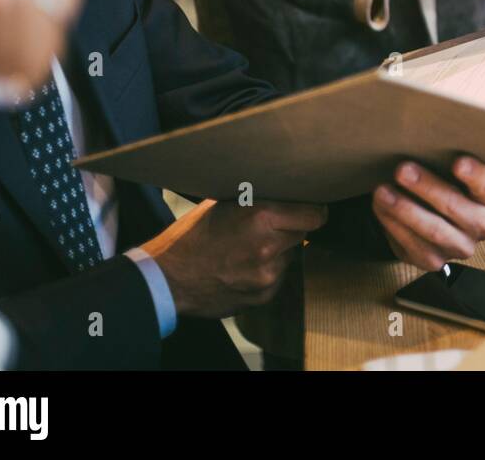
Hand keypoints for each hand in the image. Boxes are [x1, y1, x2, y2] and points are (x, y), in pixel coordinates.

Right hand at [139, 198, 327, 318]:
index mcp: (261, 217)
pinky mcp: (264, 296)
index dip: (313, 209)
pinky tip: (244, 266)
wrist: (168, 280)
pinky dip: (268, 270)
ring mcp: (267, 275)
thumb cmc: (192, 236)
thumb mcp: (223, 204)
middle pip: (303, 233)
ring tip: (250, 247)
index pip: (315, 214)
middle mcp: (269, 247)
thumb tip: (288, 189)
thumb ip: (258, 199)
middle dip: (292, 227)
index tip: (310, 207)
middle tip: (271, 225)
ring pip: (291, 255)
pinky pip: (279, 276)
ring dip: (280, 250)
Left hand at [372, 155, 484, 269]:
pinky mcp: (433, 261)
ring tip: (382, 191)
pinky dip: (393, 225)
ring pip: (433, 231)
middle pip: (456, 208)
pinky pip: (413, 246)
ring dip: (405, 209)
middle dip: (427, 188)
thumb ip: (480, 160)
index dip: (476, 176)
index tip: (457, 162)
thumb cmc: (448, 181)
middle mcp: (482, 227)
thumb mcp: (462, 167)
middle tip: (402, 170)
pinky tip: (380, 208)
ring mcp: (458, 248)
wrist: (430, 213)